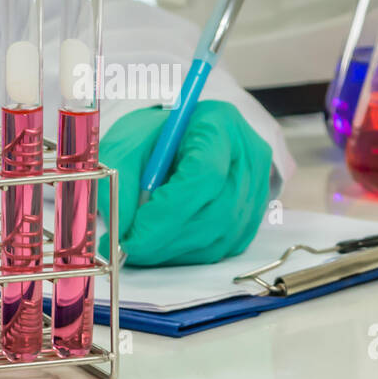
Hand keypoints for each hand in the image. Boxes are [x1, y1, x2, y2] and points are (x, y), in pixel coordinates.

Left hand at [96, 101, 272, 265]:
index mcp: (220, 125)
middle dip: (166, 239)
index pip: (205, 173)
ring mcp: (256, 190)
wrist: (177, 142)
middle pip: (217, 211)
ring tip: (141, 243)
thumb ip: (120, 182)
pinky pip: (221, 249)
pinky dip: (185, 254)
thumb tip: (121, 229)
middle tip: (128, 248)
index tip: (131, 234)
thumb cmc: (155, 138)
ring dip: (173, 250)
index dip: (167, 211)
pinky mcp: (252, 218)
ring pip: (219, 237)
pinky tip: (162, 244)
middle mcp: (248, 157)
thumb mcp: (127, 144)